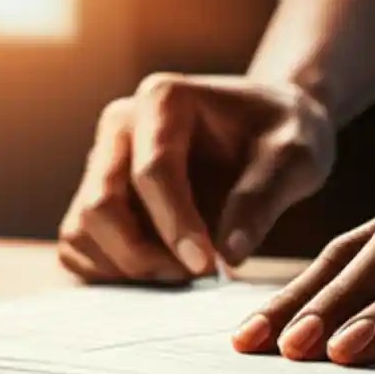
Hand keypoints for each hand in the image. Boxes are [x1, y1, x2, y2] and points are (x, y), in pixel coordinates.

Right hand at [57, 74, 334, 282]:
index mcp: (163, 99)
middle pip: (101, 205)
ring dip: (127, 267)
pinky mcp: (96, 195)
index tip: (209, 266)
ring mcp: (102, 161)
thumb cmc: (284, 135)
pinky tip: (160, 274)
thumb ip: (264, 198)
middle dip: (145, 254)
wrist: (268, 130)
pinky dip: (109, 272)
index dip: (176, 226)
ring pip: (81, 230)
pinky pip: (77, 246)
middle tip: (199, 274)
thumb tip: (229, 255)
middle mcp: (120, 125)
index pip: (152, 171)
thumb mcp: (296, 157)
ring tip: (185, 273)